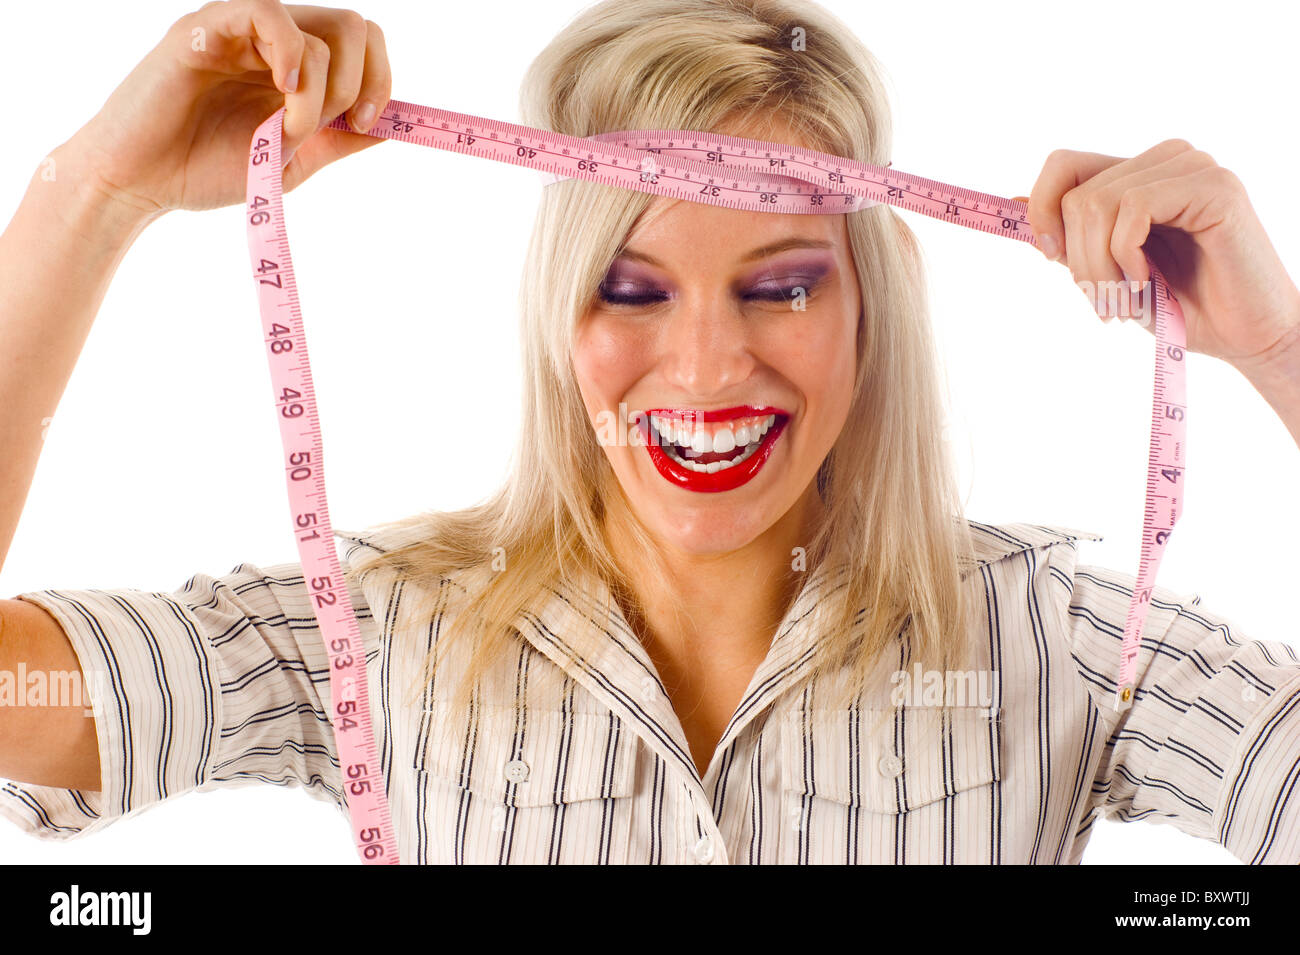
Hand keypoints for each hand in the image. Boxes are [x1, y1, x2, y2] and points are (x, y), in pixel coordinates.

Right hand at [60, 0, 391, 220]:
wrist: (140, 182)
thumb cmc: (205, 171)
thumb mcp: (291, 162)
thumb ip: (337, 141)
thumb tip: (392, 126)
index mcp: (298, 70)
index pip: (364, 44)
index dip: (381, 80)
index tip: (368, 124)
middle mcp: (275, 44)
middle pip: (355, 28)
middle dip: (362, 84)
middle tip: (334, 126)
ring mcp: (242, 33)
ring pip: (323, 31)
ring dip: (320, 94)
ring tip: (284, 131)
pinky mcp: (207, 29)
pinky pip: (268, 13)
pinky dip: (292, 54)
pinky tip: (284, 90)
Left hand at [1011, 139, 1299, 378]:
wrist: (1246, 337)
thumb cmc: (1183, 306)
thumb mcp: (1109, 270)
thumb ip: (1073, 237)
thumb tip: (1015, 205)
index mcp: (1139, 175)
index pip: (1063, 165)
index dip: (1040, 209)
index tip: (1050, 255)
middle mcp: (1166, 160)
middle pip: (1074, 191)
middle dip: (1074, 256)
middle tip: (1101, 298)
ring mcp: (1193, 167)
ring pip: (1097, 201)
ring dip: (1098, 265)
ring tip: (1124, 298)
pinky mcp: (1214, 187)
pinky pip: (1133, 210)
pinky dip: (1125, 256)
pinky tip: (1147, 281)